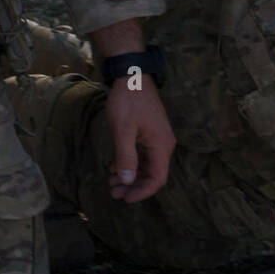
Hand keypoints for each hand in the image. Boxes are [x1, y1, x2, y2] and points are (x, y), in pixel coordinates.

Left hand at [105, 81, 174, 202]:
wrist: (132, 74)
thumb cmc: (128, 100)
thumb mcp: (123, 130)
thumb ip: (126, 157)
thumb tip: (127, 182)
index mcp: (161, 145)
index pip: (157, 179)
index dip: (142, 192)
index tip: (125, 199)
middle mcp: (163, 144)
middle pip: (153, 174)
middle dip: (134, 187)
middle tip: (114, 193)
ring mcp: (157, 137)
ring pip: (147, 166)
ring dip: (131, 177)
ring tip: (111, 184)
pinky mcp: (149, 132)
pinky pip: (143, 155)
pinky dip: (130, 164)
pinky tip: (114, 168)